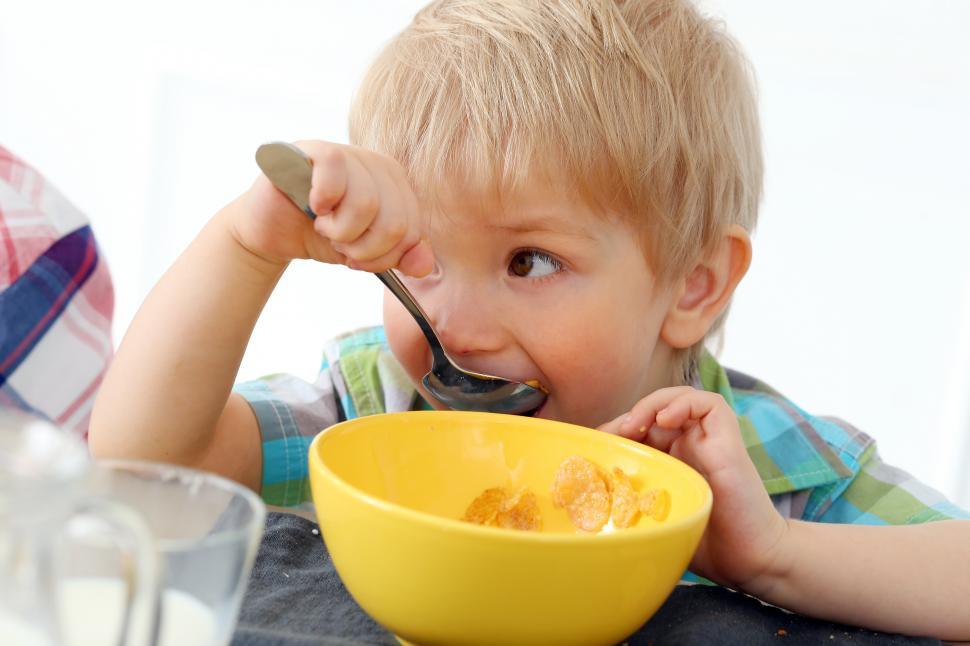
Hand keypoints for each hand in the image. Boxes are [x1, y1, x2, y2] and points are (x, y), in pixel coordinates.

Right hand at [229, 140, 432, 275]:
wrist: (272, 233)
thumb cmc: (321, 237)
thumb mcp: (367, 253)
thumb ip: (400, 256)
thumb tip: (423, 265)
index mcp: (397, 186)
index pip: (412, 230)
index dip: (384, 257)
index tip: (357, 256)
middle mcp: (377, 163)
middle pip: (395, 222)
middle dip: (363, 248)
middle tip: (338, 241)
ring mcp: (347, 153)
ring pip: (367, 204)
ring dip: (340, 231)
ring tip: (324, 225)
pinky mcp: (313, 149)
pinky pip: (334, 172)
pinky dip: (323, 201)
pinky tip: (313, 206)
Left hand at [599, 386, 788, 592]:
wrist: (748, 560)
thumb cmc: (704, 545)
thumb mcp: (654, 519)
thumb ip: (629, 503)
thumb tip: (587, 499)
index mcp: (671, 460)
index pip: (638, 430)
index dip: (615, 433)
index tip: (596, 449)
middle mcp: (689, 444)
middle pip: (653, 412)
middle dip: (627, 418)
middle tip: (609, 437)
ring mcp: (709, 439)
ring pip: (678, 399)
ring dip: (651, 405)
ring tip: (633, 425)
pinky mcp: (728, 439)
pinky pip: (708, 404)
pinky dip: (683, 403)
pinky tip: (663, 420)